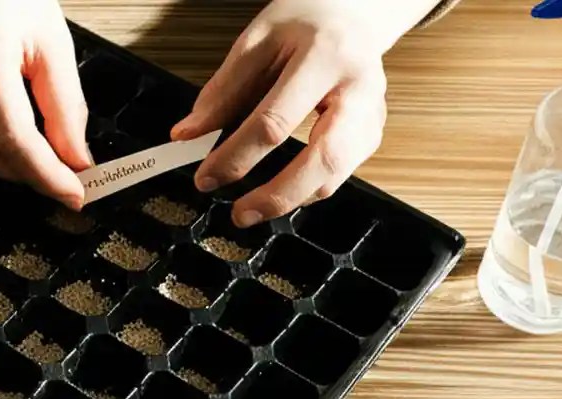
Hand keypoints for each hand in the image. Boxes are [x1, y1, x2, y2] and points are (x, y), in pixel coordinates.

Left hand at [172, 0, 439, 226]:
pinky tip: (281, 190)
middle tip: (240, 214)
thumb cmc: (303, 22)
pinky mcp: (373, 131)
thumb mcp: (256, 41)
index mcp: (325, 57)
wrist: (352, 12)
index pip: (275, 121)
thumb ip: (222, 91)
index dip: (236, 157)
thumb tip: (188, 135)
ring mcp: (373, 112)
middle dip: (277, 195)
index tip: (205, 178)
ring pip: (337, 174)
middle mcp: (359, 87)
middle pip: (323, 158)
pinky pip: (341, 173)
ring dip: (292, 199)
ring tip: (252, 208)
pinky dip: (307, 189)